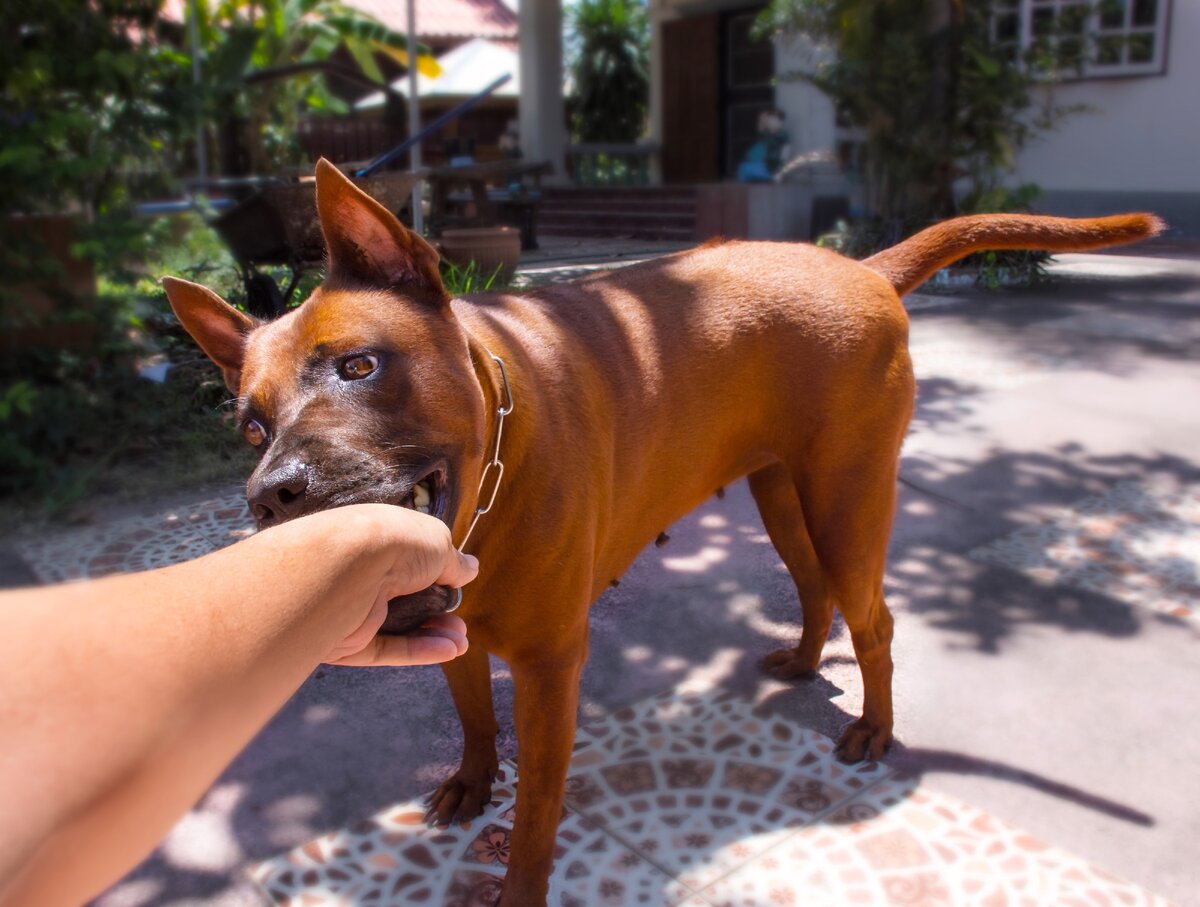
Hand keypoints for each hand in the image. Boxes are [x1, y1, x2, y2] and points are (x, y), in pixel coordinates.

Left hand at [316, 505, 477, 666]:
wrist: (349, 569)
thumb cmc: (396, 544)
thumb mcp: (438, 543)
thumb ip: (453, 561)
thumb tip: (470, 569)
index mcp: (381, 540)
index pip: (409, 559)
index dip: (435, 574)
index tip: (457, 585)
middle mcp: (364, 571)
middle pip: (406, 598)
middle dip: (437, 612)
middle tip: (460, 624)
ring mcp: (356, 607)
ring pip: (398, 627)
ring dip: (433, 634)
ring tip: (461, 642)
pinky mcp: (349, 640)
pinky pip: (387, 648)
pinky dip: (417, 650)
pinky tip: (448, 650)